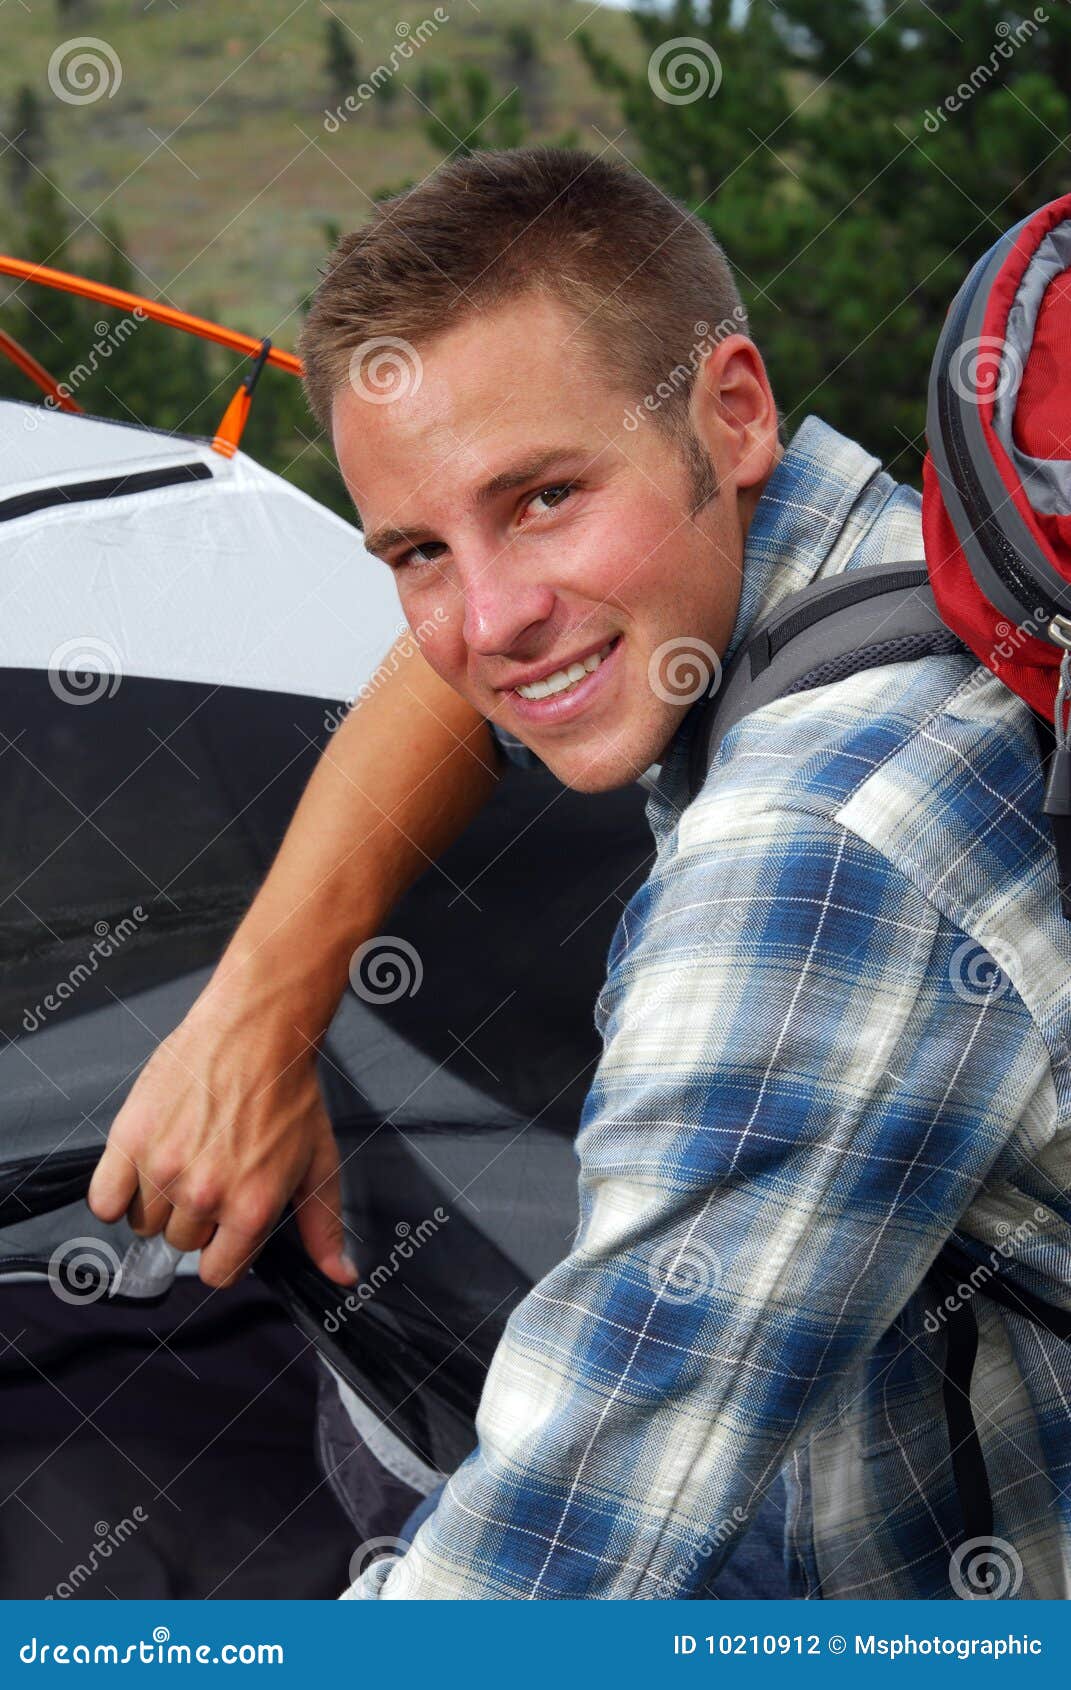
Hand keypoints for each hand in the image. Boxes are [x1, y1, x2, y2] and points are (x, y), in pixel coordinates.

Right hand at [87, 978, 358, 1290]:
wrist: (255, 1031)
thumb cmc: (288, 1093)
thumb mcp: (319, 1164)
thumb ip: (324, 1228)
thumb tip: (341, 1276)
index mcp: (251, 1209)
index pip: (218, 1274)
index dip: (224, 1249)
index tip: (227, 1223)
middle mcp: (205, 1195)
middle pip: (181, 1244)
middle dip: (196, 1217)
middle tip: (212, 1172)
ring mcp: (162, 1168)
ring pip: (144, 1223)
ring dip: (159, 1201)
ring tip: (183, 1159)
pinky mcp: (129, 1139)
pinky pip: (103, 1201)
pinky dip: (116, 1192)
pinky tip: (143, 1167)